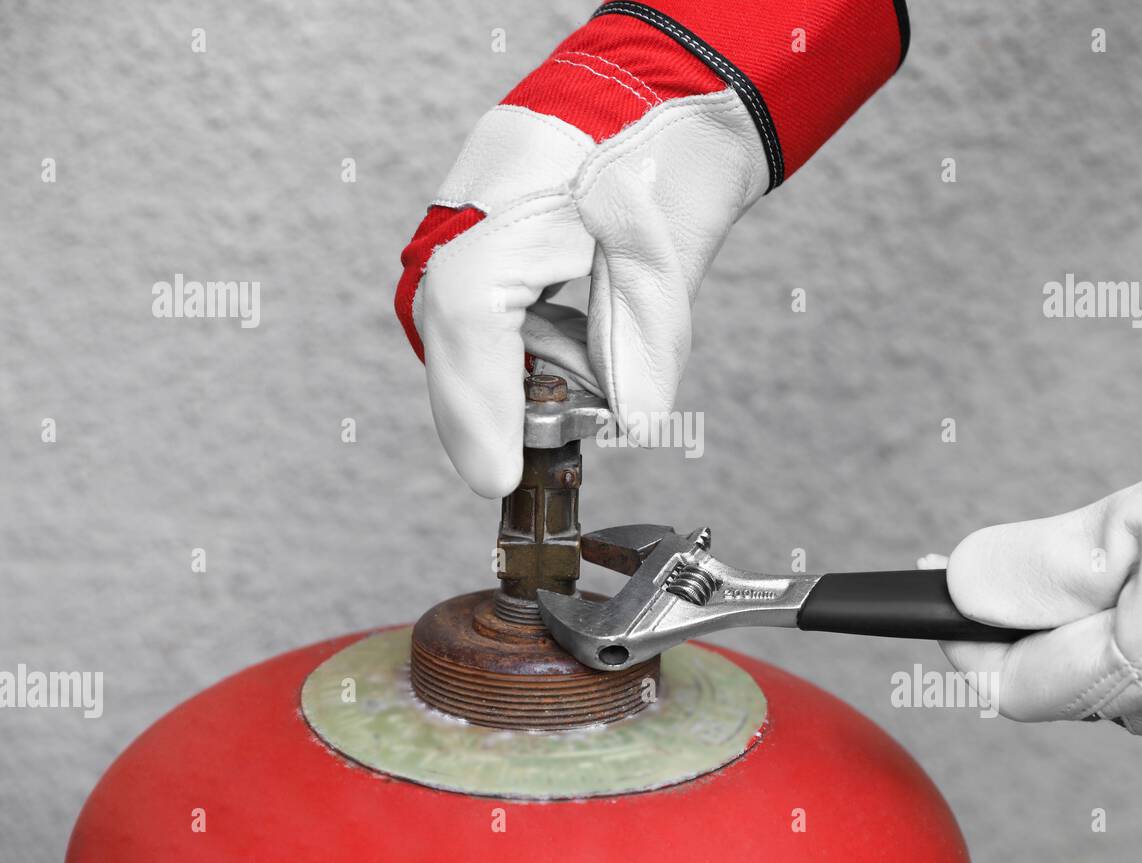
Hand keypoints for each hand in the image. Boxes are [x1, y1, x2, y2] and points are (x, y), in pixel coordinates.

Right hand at [394, 2, 906, 496]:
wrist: (666, 87)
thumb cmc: (671, 141)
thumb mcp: (672, 245)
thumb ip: (645, 340)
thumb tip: (635, 420)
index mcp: (518, 186)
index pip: (472, 311)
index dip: (479, 405)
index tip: (498, 476)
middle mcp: (468, 209)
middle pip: (449, 333)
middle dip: (486, 409)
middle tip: (518, 467)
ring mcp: (461, 222)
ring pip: (456, 331)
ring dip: (509, 375)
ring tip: (585, 356)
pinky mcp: (472, 240)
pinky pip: (475, 315)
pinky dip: (516, 348)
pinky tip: (567, 334)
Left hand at [941, 437, 1141, 748]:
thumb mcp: (1138, 529)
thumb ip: (1041, 567)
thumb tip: (961, 585)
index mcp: (1122, 674)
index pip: (999, 677)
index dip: (954, 630)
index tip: (930, 580)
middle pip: (1051, 672)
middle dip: (1019, 616)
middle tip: (1013, 556)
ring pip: (1108, 666)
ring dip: (1084, 616)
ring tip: (1110, 553)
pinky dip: (1141, 624)